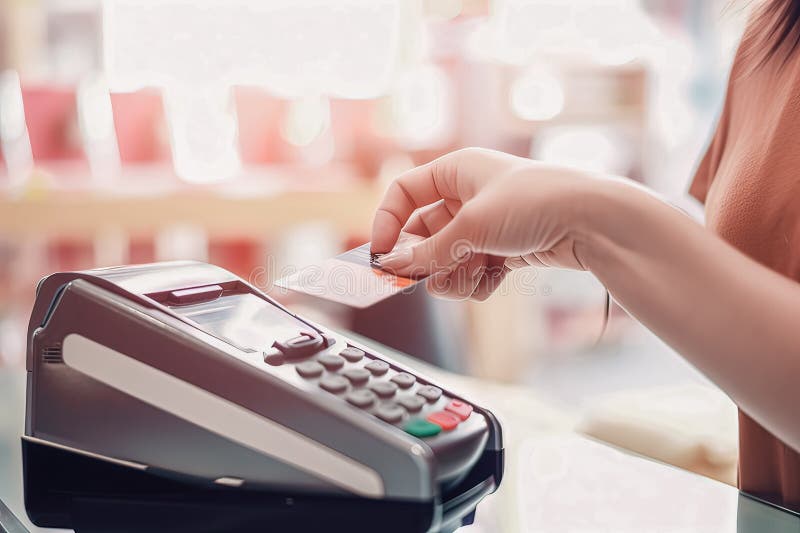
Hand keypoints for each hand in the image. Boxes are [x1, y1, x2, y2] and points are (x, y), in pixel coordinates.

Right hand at [371, 147, 595, 300]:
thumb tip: (394, 266)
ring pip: (447, 258)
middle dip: (427, 260)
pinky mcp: (504, 247)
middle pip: (424, 234)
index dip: (387, 223)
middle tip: (429, 280)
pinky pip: (473, 270)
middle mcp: (467, 195)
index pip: (404, 194)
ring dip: (453, 275)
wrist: (595, 221)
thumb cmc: (537, 202)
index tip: (381, 256)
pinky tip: (494, 279)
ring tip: (471, 279)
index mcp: (456, 171)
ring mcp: (486, 223)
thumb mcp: (473, 226)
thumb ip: (429, 251)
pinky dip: (478, 280)